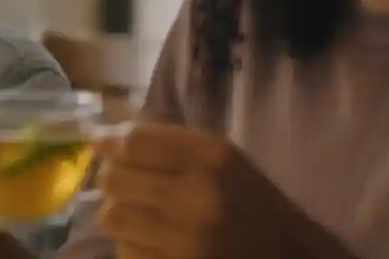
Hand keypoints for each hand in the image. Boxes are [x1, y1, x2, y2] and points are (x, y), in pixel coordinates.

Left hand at [94, 122, 353, 258]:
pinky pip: (126, 252)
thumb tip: (100, 140)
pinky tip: (155, 245)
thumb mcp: (220, 159)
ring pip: (112, 217)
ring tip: (141, 218)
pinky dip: (132, 246)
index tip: (107, 150)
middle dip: (113, 181)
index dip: (112, 145)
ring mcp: (188, 241)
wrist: (288, 257)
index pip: (135, 142)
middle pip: (115, 179)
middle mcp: (201, 197)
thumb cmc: (248, 203)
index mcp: (214, 158)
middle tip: (125, 187)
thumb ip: (164, 144)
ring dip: (120, 216)